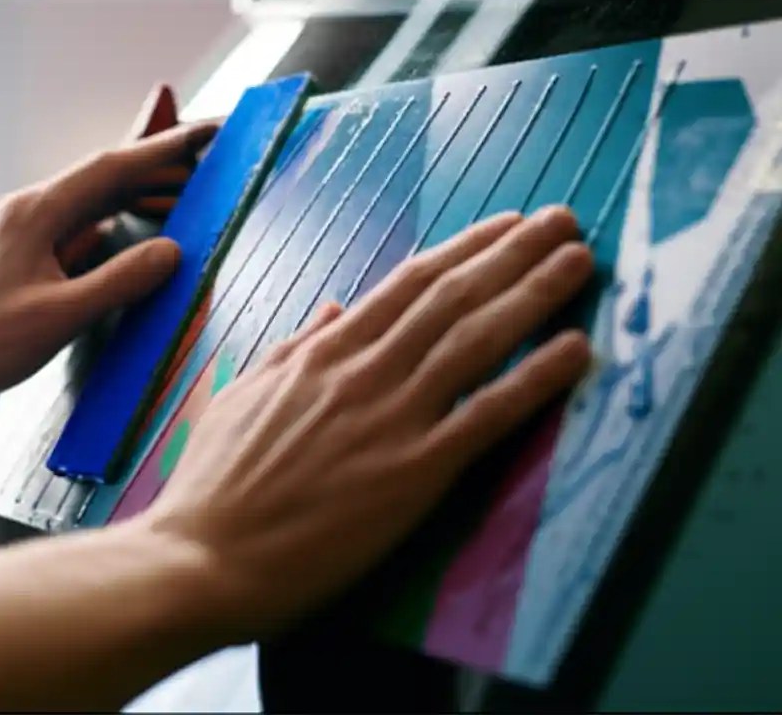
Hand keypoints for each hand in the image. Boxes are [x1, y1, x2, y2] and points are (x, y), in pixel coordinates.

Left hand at [0, 86, 218, 401]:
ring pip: (87, 204)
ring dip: (132, 199)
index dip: (162, 150)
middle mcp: (26, 211)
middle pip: (101, 179)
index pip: (110, 168)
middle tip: (203, 164)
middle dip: (154, 170)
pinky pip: (72, 230)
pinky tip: (124, 236)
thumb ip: (120, 281)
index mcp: (36, 213)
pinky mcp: (15, 255)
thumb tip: (171, 252)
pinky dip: (108, 227)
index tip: (203, 134)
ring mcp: (18, 232)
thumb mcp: (60, 317)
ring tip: (177, 199)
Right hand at [141, 206, 593, 638]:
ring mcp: (390, 419)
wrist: (202, 559)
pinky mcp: (414, 473)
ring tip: (579, 259)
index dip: (464, 250)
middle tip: (564, 220)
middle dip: (514, 252)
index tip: (505, 227)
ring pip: (476, 339)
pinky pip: (488, 414)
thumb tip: (330, 307)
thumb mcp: (238, 398)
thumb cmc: (211, 488)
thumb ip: (290, 349)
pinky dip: (536, 377)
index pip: (406, 284)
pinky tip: (576, 350)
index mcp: (320, 354)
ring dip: (535, 293)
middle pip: (452, 297)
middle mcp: (362, 372)